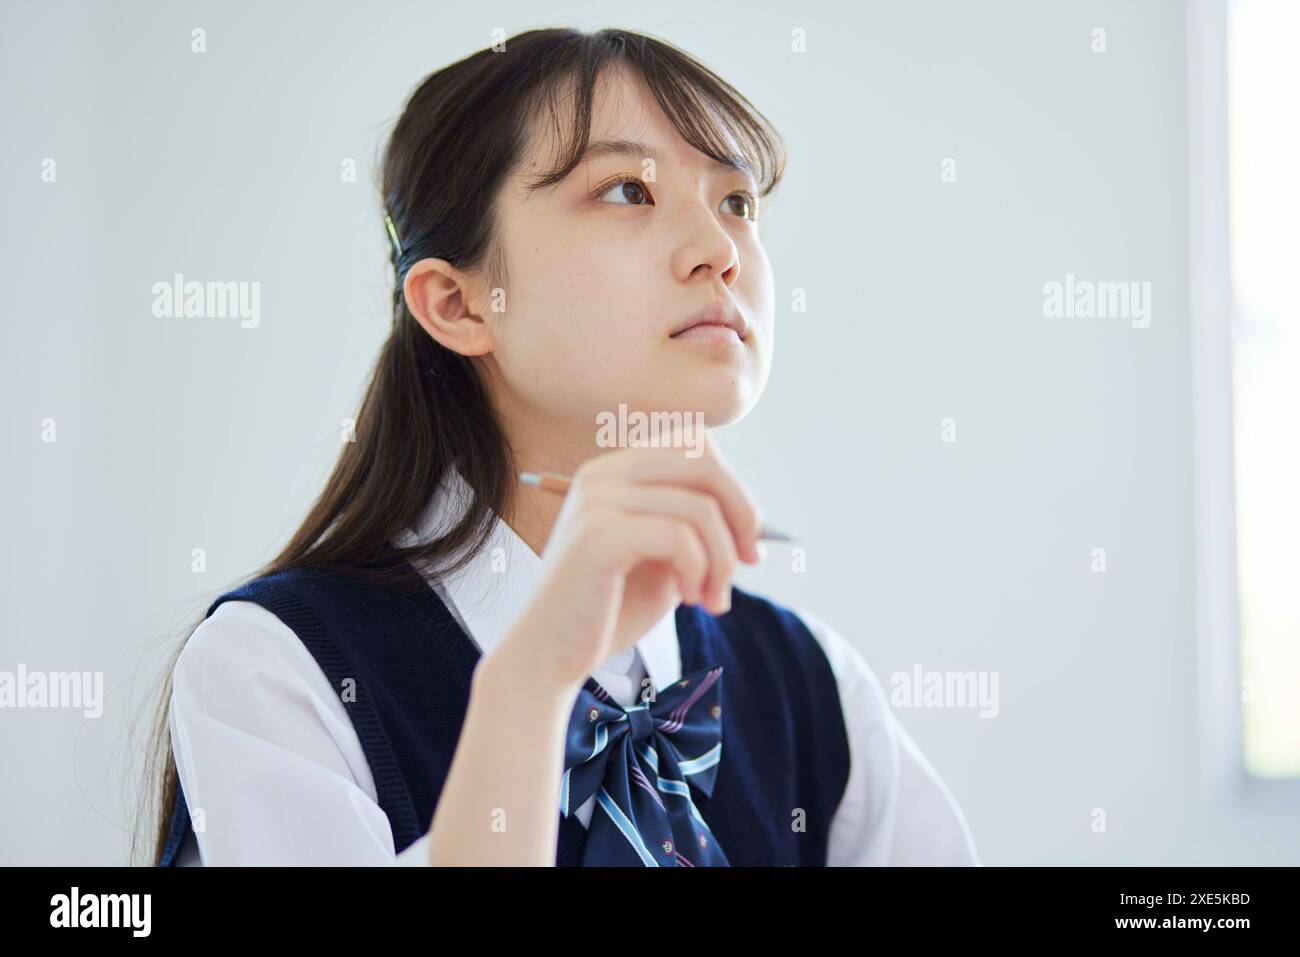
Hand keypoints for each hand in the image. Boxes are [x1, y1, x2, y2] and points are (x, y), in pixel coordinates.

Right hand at [492, 427, 763, 696]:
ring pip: (699, 508)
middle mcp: (602, 475)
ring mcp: (596, 501)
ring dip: (722, 560)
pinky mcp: (598, 536)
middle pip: (703, 462)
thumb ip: (698, 532)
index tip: (747, 544)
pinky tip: (688, 599)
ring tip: (712, 599)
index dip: (735, 491)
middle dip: (741, 515)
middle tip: (748, 564)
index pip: (695, 445)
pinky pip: (679, 538)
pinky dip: (699, 571)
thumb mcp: (664, 561)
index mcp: (615, 472)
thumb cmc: (608, 611)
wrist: (549, 655)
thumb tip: (755, 521)